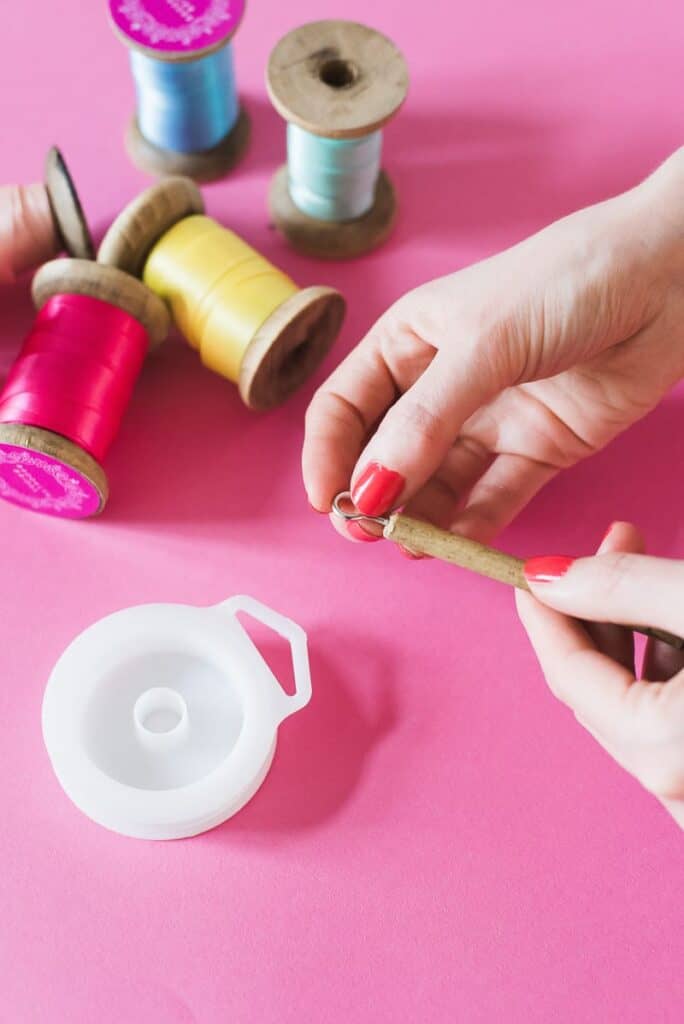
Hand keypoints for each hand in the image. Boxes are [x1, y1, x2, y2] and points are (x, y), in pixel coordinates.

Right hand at [304, 149, 683, 542]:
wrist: (668, 277)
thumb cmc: (568, 279)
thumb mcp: (483, 343)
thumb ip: (425, 421)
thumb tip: (369, 488)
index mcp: (410, 340)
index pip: (346, 406)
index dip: (328, 454)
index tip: (325, 501)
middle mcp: (443, 383)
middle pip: (387, 452)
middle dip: (371, 495)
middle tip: (367, 533)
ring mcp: (490, 418)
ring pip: (438, 483)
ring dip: (420, 516)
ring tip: (410, 544)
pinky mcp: (537, 447)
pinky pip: (495, 496)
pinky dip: (475, 523)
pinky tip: (459, 542)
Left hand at [517, 521, 683, 828]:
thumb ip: (624, 588)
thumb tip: (549, 580)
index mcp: (663, 746)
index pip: (569, 674)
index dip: (545, 611)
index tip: (526, 569)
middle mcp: (678, 790)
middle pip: (600, 692)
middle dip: (596, 615)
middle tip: (609, 546)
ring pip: (638, 710)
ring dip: (636, 641)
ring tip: (648, 573)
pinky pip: (672, 732)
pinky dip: (666, 681)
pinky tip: (677, 632)